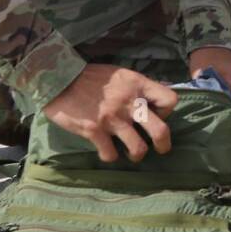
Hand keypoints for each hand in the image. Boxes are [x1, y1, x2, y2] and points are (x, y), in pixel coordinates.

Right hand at [43, 63, 178, 162]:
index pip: (170, 100)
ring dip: (137, 155)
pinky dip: (110, 156)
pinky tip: (107, 151)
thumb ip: (139, 86)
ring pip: (138, 149)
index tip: (156, 115)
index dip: (167, 112)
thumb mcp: (121, 74)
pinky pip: (110, 154)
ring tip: (132, 153)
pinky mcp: (94, 131)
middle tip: (161, 149)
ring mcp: (112, 118)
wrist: (60, 78)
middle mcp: (129, 102)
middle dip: (164, 144)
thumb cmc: (92, 77)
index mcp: (138, 84)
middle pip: (160, 131)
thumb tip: (156, 97)